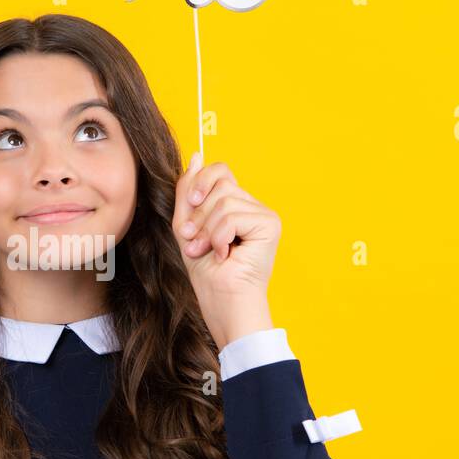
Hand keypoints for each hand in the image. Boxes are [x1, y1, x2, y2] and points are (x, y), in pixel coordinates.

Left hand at [172, 151, 281, 349]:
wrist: (224, 303)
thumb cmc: (208, 273)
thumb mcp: (187, 227)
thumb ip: (188, 193)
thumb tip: (196, 155)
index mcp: (236, 205)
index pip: (219, 172)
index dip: (199, 184)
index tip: (189, 210)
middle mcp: (254, 206)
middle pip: (220, 183)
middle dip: (199, 215)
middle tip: (197, 243)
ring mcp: (265, 214)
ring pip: (224, 200)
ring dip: (207, 231)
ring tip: (210, 252)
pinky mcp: (271, 224)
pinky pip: (232, 216)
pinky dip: (219, 237)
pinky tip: (226, 255)